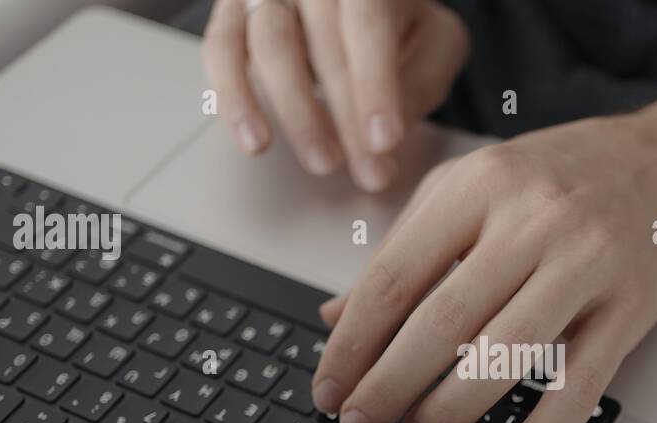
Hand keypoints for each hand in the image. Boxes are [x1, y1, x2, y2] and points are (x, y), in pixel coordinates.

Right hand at [203, 0, 468, 190]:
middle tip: (368, 173)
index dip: (375, 85)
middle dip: (347, 118)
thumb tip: (389, 132)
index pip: (368, 22)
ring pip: (270, 45)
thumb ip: (423, 78)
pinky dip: (235, 100)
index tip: (384, 142)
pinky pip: (222, 51)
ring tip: (323, 163)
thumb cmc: (398, 21)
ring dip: (297, 114)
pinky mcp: (234, 14)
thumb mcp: (434, 42)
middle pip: (324, 43)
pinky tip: (255, 143)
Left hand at [312, 112, 656, 422]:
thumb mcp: (473, 189)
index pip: (394, 277)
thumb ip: (405, 250)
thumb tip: (334, 319)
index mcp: (478, 186)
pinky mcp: (628, 312)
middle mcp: (531, 220)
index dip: (352, 344)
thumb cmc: (564, 177)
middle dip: (387, 385)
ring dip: (448, 412)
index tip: (330, 389)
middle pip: (439, 321)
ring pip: (503, 357)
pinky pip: (574, 392)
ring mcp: (585, 265)